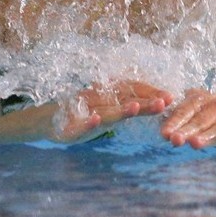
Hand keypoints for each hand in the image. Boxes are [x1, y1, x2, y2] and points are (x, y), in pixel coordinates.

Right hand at [51, 80, 173, 142]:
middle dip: (143, 101)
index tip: (171, 96)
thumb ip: (126, 105)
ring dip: (119, 110)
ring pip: (103, 110)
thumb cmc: (81, 113)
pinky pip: (77, 123)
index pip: (132, 91)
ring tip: (135, 109)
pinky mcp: (67, 125)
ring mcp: (81, 111)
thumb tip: (157, 100)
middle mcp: (96, 98)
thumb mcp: (105, 109)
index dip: (150, 92)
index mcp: (107, 94)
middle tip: (164, 102)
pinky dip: (86, 122)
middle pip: (122, 99)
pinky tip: (95, 120)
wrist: (44, 120)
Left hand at [160, 88, 215, 148]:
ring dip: (207, 134)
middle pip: (201, 118)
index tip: (163, 133)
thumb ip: (188, 110)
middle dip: (186, 130)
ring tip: (195, 143)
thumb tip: (165, 112)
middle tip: (174, 139)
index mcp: (206, 99)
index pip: (187, 109)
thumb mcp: (206, 107)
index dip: (175, 121)